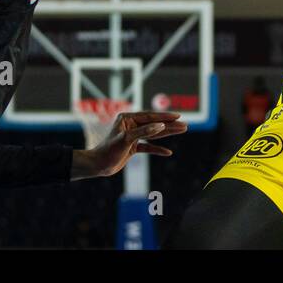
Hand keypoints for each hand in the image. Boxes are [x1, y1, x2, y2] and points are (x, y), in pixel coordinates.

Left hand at [71, 111, 186, 178]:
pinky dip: (157, 149)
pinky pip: (148, 147)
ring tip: (181, 131)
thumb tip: (160, 125)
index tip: (178, 116)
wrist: (97, 166)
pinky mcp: (132, 147)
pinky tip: (168, 152)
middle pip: (154, 124)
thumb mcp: (126, 139)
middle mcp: (130, 125)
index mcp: (127, 119)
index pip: (150, 116)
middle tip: (184, 125)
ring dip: (167, 134)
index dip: (164, 117)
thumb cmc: (108, 150)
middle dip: (169, 125)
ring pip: (153, 134)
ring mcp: (132, 136)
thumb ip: (144, 132)